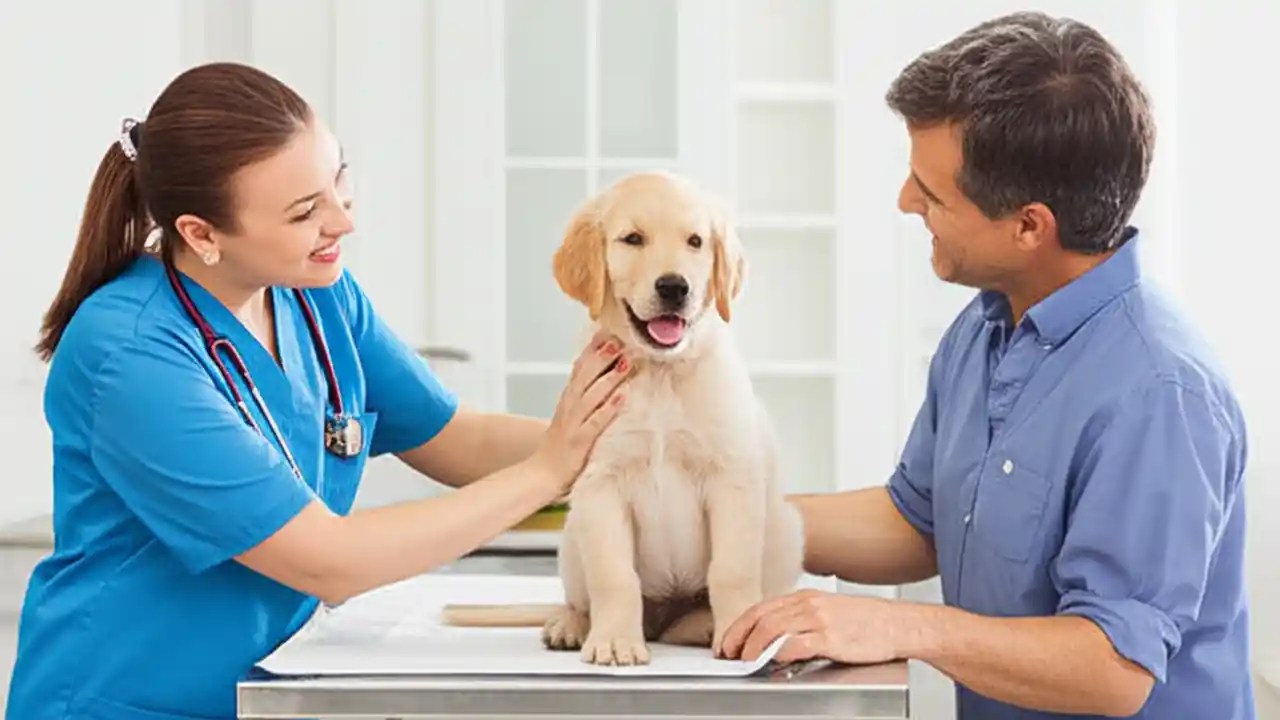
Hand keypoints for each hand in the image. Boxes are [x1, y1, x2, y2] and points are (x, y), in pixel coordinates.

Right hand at [530, 330, 631, 492]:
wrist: (541, 474)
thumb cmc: (560, 446)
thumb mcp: (571, 415)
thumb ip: (584, 396)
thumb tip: (603, 377)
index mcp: (568, 398)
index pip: (580, 367)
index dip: (593, 348)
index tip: (608, 331)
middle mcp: (570, 406)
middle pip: (585, 375)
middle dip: (602, 356)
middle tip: (620, 340)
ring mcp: (574, 423)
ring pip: (592, 395)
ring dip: (610, 377)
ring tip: (627, 362)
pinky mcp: (580, 441)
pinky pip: (596, 422)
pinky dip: (609, 408)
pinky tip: (623, 397)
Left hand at [718, 589, 913, 665]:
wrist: (899, 625)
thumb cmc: (867, 623)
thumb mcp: (829, 613)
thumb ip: (802, 622)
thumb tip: (774, 642)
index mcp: (806, 597)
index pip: (761, 608)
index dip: (739, 626)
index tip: (728, 642)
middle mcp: (809, 603)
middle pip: (761, 616)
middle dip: (738, 637)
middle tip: (728, 654)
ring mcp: (819, 619)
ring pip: (772, 628)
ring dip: (752, 646)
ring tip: (745, 661)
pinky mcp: (831, 637)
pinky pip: (795, 643)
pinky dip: (776, 652)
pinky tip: (769, 661)